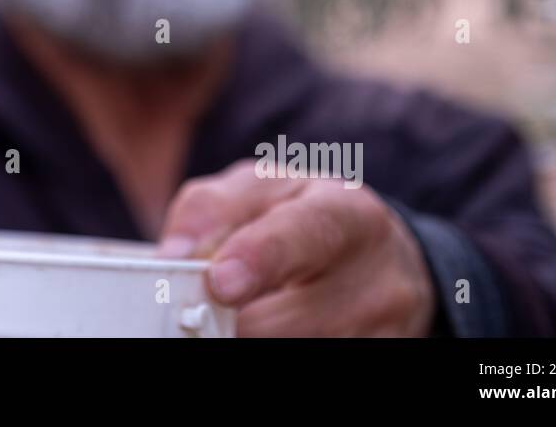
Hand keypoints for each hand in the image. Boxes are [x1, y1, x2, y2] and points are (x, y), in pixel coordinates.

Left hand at [158, 160, 435, 335]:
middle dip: (233, 320)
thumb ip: (211, 209)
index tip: (219, 282)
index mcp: (347, 214)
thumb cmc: (303, 217)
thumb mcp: (260, 191)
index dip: (260, 258)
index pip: (307, 234)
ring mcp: (383, 331)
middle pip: (291, 318)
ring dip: (249, 339)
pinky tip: (261, 333)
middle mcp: (376, 277)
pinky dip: (269, 351)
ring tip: (232, 320)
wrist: (377, 257)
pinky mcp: (380, 356)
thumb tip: (173, 256)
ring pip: (296, 350)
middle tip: (196, 314)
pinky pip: (305, 364)